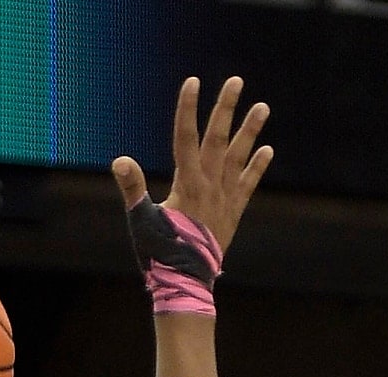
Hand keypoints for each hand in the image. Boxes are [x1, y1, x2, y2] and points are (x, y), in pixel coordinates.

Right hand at [112, 73, 273, 265]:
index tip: (192, 82)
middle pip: (218, 139)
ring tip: (263, 107)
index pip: (185, 138)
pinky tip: (267, 150)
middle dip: (226, 109)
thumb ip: (133, 188)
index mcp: (186, 184)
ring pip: (238, 157)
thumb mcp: (141, 220)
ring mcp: (224, 199)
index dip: (188, 109)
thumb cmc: (160, 254)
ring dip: (251, 131)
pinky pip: (247, 186)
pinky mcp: (232, 213)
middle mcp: (209, 186)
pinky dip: (256, 168)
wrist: (186, 285)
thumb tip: (120, 161)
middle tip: (237, 81)